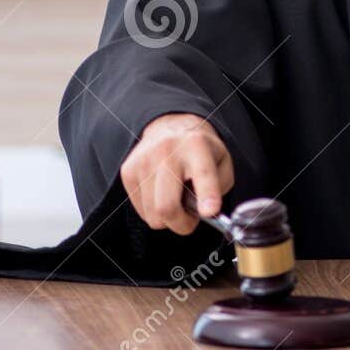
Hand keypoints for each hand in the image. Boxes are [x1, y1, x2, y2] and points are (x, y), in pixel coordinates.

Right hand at [119, 113, 234, 234]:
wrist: (169, 125)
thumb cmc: (199, 151)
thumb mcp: (221, 162)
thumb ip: (218, 188)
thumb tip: (202, 212)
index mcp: (197, 145)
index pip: (203, 175)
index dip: (207, 196)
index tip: (210, 211)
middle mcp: (167, 150)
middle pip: (167, 207)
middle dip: (182, 224)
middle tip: (190, 218)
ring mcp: (143, 161)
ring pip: (153, 215)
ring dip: (167, 218)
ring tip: (176, 200)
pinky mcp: (128, 171)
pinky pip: (141, 210)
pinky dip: (153, 210)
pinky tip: (161, 193)